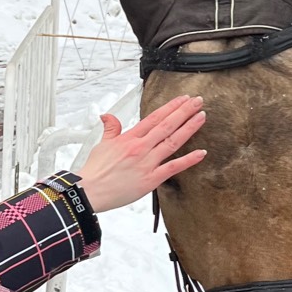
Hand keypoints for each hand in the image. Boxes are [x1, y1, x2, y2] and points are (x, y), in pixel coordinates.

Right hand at [77, 97, 206, 213]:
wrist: (90, 191)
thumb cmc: (95, 170)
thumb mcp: (102, 144)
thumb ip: (110, 128)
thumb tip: (107, 116)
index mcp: (129, 138)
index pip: (154, 117)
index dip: (170, 107)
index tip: (182, 99)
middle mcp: (140, 147)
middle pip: (167, 125)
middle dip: (184, 111)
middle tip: (197, 101)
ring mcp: (147, 163)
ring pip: (172, 142)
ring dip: (189, 128)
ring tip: (201, 117)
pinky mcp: (151, 180)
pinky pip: (173, 168)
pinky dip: (188, 160)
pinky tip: (201, 153)